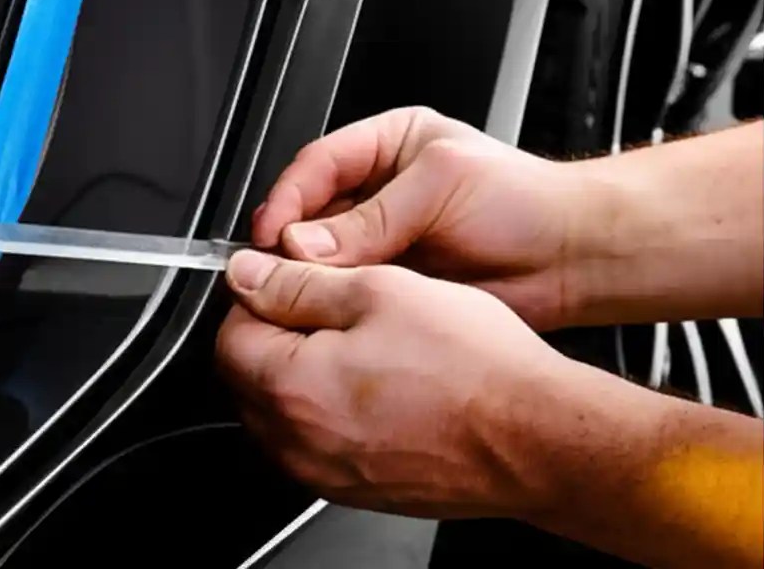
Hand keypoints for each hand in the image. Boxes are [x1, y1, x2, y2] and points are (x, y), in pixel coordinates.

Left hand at [216, 250, 574, 517]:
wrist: (534, 438)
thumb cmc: (472, 367)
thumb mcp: (377, 290)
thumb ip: (297, 284)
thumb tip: (248, 275)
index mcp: (287, 386)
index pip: (230, 332)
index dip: (259, 295)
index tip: (292, 280)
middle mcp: (295, 441)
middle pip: (250, 375)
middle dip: (278, 335)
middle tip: (336, 308)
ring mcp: (324, 472)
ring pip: (284, 410)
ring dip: (306, 373)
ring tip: (369, 345)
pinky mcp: (355, 488)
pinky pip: (319, 441)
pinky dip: (334, 411)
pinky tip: (384, 386)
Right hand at [253, 106, 584, 328]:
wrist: (573, 258)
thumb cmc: (527, 203)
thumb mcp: (441, 188)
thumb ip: (371, 218)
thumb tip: (307, 242)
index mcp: (387, 145)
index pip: (318, 165)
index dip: (289, 197)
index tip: (274, 229)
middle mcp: (378, 190)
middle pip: (311, 211)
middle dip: (294, 239)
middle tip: (280, 265)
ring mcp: (384, 238)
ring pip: (324, 254)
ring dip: (311, 272)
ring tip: (304, 286)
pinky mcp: (393, 281)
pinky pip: (349, 288)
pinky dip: (335, 297)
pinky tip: (333, 303)